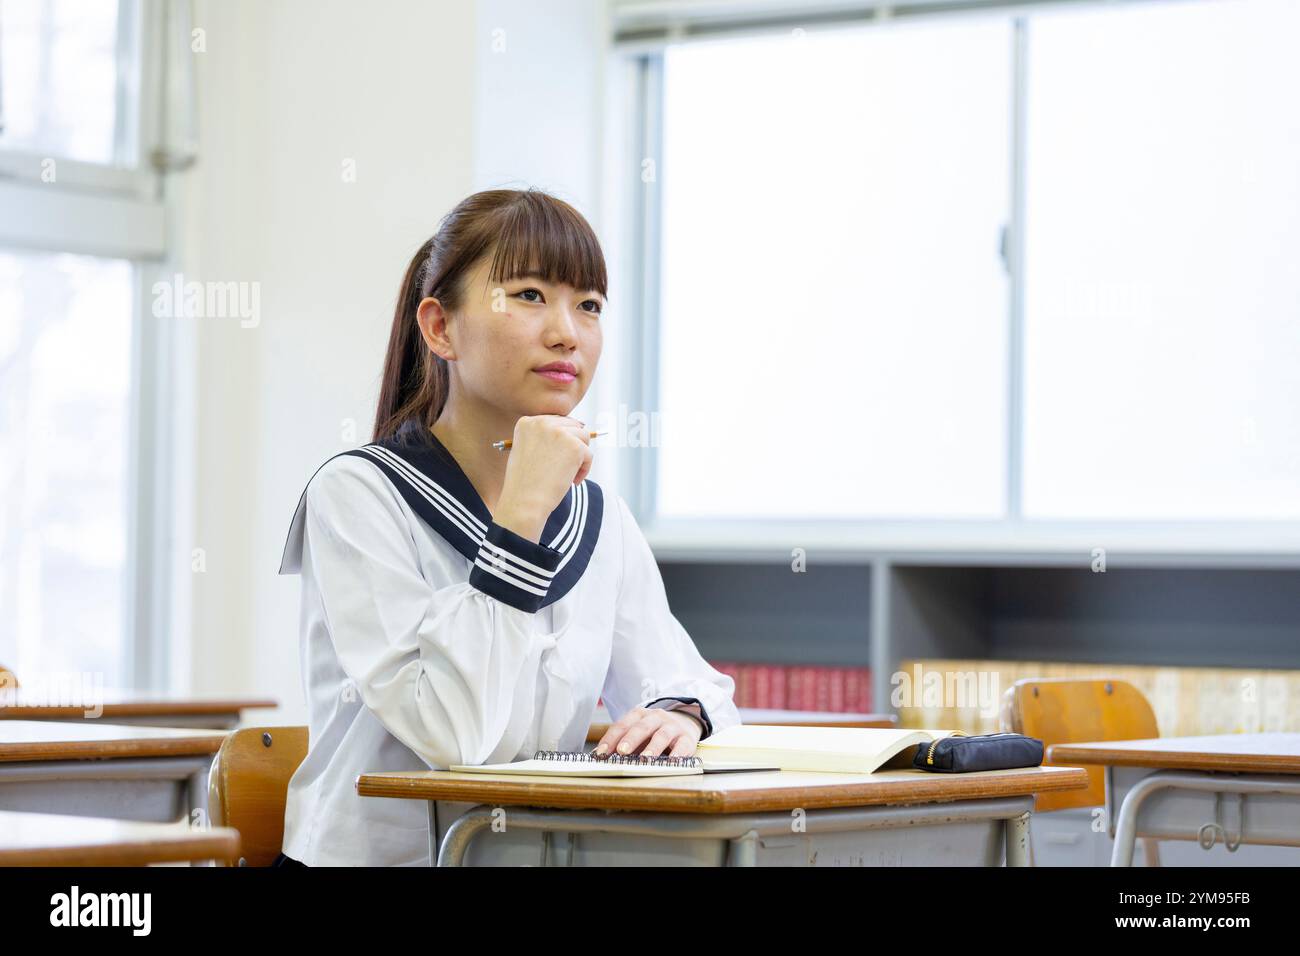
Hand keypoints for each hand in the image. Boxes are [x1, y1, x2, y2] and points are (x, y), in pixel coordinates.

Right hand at [494, 414, 593, 541]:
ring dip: (580, 457)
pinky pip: (589, 454)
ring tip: (567, 475)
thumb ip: (544, 438)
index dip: (562, 440)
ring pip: (583, 438)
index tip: (557, 458)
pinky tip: (572, 481)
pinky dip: (584, 469)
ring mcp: (559, 433)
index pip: (556, 421)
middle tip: (565, 467)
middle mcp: (542, 423)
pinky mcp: (574, 446)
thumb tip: (575, 430)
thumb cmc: (525, 483)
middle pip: (572, 425)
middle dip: (573, 446)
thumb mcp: (526, 451)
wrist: (524, 502)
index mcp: (527, 422)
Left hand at [594, 706, 701, 758]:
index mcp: (640, 715)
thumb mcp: (638, 732)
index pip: (622, 725)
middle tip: (622, 751)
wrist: (685, 722)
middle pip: (641, 727)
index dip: (611, 739)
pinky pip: (682, 745)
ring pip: (661, 735)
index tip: (601, 753)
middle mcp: (656, 718)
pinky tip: (672, 762)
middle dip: (630, 739)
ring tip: (645, 759)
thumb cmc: (654, 731)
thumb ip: (622, 742)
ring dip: (653, 748)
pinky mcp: (687, 738)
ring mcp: (672, 727)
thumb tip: (600, 756)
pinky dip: (678, 754)